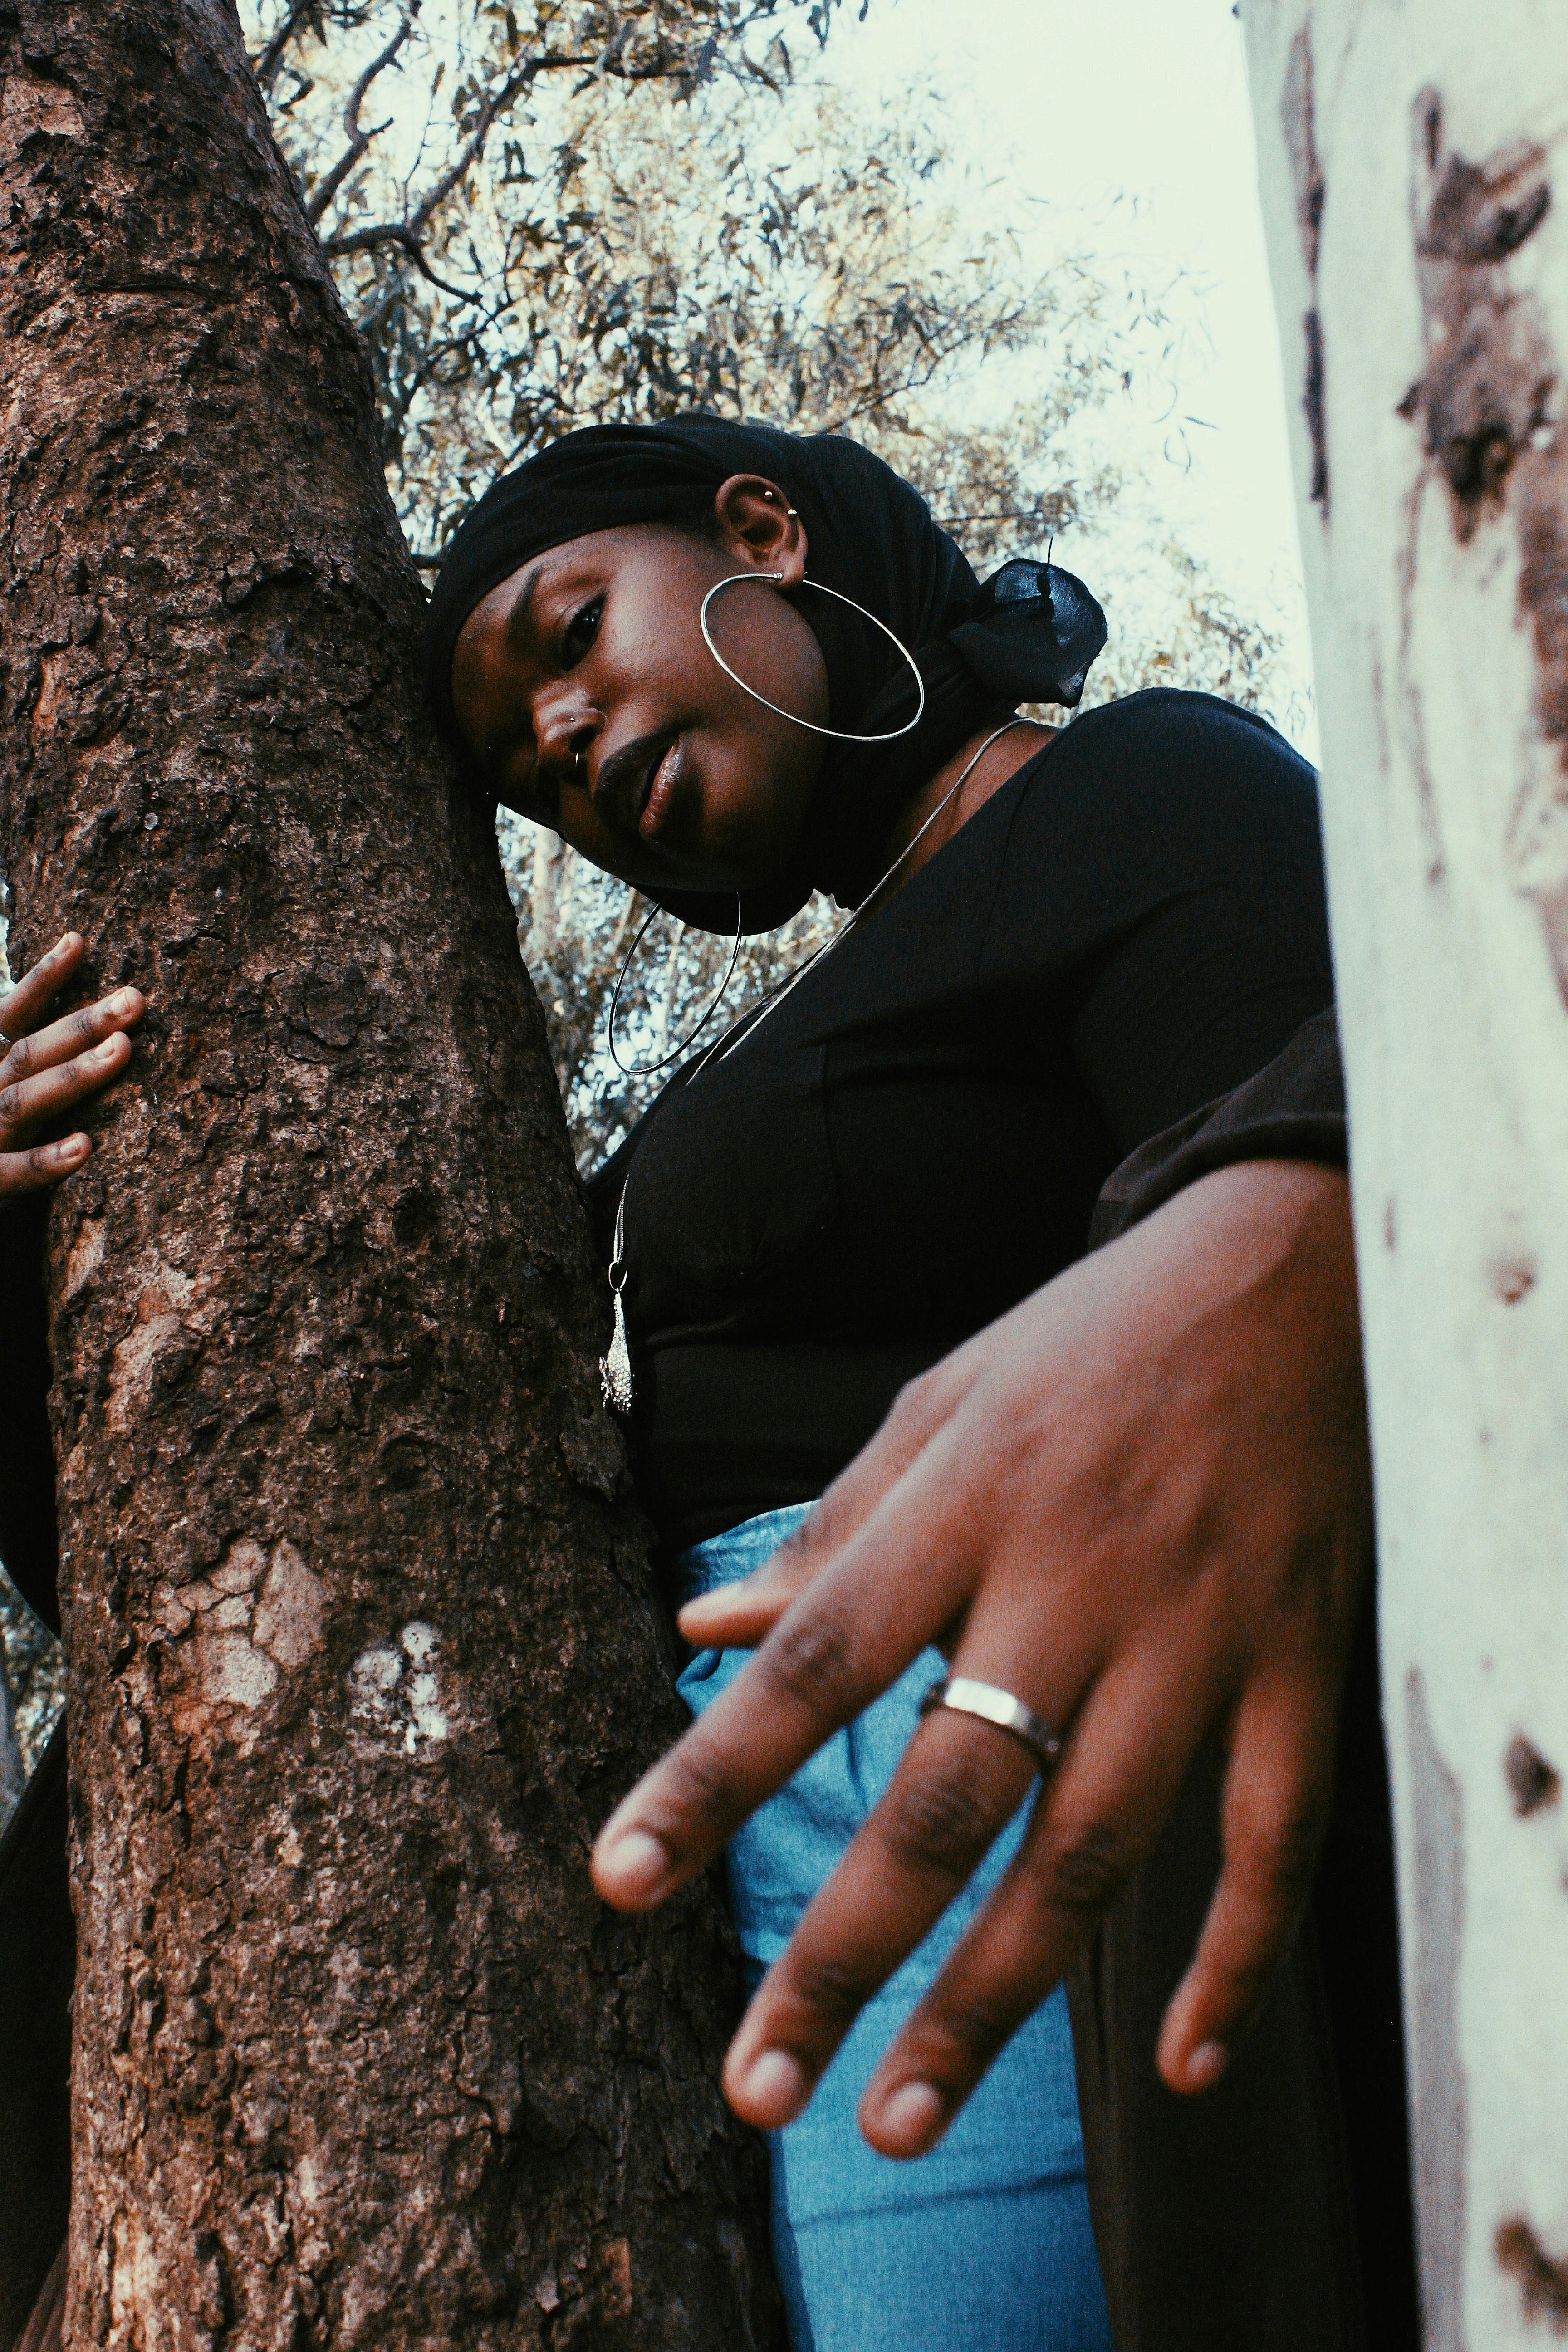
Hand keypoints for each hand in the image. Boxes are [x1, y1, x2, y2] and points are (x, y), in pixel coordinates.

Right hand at [0, 933, 144, 1198]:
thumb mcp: (2, 1082)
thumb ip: (26, 1054)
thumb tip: (82, 1021)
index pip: (12, 1013)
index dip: (42, 979)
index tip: (78, 939)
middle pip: (31, 1051)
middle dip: (81, 1024)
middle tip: (135, 998)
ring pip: (25, 1101)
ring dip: (74, 1075)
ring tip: (122, 1049)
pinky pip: (13, 1173)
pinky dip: (45, 1161)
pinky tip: (84, 1148)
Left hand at [592, 1160, 1371, 2157]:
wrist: (1288, 1274)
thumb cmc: (1088, 1341)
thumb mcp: (940, 1401)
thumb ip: (829, 1531)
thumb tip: (702, 1634)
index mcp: (964, 1504)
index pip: (814, 1663)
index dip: (710, 1779)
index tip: (620, 1885)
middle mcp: (1071, 1580)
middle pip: (945, 1794)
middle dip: (842, 1950)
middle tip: (758, 2086)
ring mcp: (1194, 1634)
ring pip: (1091, 1851)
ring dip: (994, 1999)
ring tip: (901, 2119)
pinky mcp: (1295, 1666)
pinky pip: (1270, 1838)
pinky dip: (1235, 1960)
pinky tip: (1182, 2067)